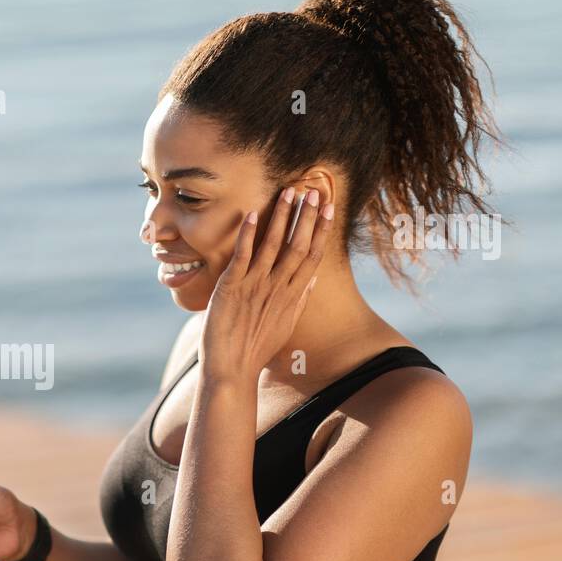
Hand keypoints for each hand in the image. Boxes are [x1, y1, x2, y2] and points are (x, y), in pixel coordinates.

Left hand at [199, 186, 333, 383]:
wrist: (231, 370)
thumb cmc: (256, 350)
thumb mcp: (284, 325)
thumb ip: (298, 300)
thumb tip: (312, 280)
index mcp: (292, 295)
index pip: (313, 255)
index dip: (322, 229)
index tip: (329, 207)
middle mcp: (277, 287)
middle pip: (298, 245)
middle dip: (307, 216)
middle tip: (314, 190)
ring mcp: (255, 286)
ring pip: (273, 245)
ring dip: (281, 217)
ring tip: (289, 192)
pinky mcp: (232, 287)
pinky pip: (242, 256)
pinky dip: (248, 235)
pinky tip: (253, 214)